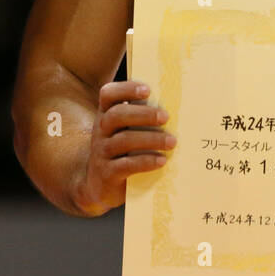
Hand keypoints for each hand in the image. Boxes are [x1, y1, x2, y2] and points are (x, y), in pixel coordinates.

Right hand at [71, 81, 174, 216]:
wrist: (98, 186)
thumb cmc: (120, 153)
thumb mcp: (124, 133)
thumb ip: (140, 120)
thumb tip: (175, 107)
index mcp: (105, 115)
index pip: (108, 94)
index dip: (125, 89)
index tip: (147, 90)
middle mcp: (100, 130)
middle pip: (117, 115)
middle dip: (143, 114)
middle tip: (165, 116)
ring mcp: (102, 152)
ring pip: (124, 141)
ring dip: (150, 139)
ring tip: (172, 142)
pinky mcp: (107, 173)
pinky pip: (126, 165)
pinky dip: (146, 161)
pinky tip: (162, 161)